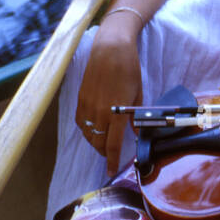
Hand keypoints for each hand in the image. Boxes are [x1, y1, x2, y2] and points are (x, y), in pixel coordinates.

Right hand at [75, 26, 141, 176]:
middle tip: (111, 155)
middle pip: (98, 143)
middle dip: (104, 153)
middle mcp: (100, 112)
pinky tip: (94, 129)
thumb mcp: (139, 94)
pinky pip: (80, 122)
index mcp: (117, 113)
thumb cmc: (129, 69)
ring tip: (103, 143)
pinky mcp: (80, 99)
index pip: (113, 145)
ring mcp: (87, 105)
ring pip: (88, 134)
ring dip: (95, 142)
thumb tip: (135, 133)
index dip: (112, 161)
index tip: (112, 171)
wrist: (110, 48)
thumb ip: (136, 116)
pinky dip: (87, 130)